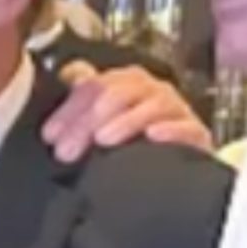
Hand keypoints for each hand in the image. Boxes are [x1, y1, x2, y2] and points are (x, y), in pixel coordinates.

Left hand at [41, 62, 212, 163]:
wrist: (171, 165)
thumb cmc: (129, 141)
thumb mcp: (99, 124)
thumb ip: (82, 103)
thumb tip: (60, 94)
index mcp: (122, 82)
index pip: (92, 85)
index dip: (69, 109)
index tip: (50, 136)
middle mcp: (149, 89)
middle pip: (116, 93)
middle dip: (87, 122)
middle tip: (67, 152)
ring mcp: (174, 108)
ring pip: (151, 105)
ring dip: (125, 121)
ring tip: (103, 140)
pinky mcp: (196, 132)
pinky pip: (187, 126)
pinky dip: (171, 130)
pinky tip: (153, 137)